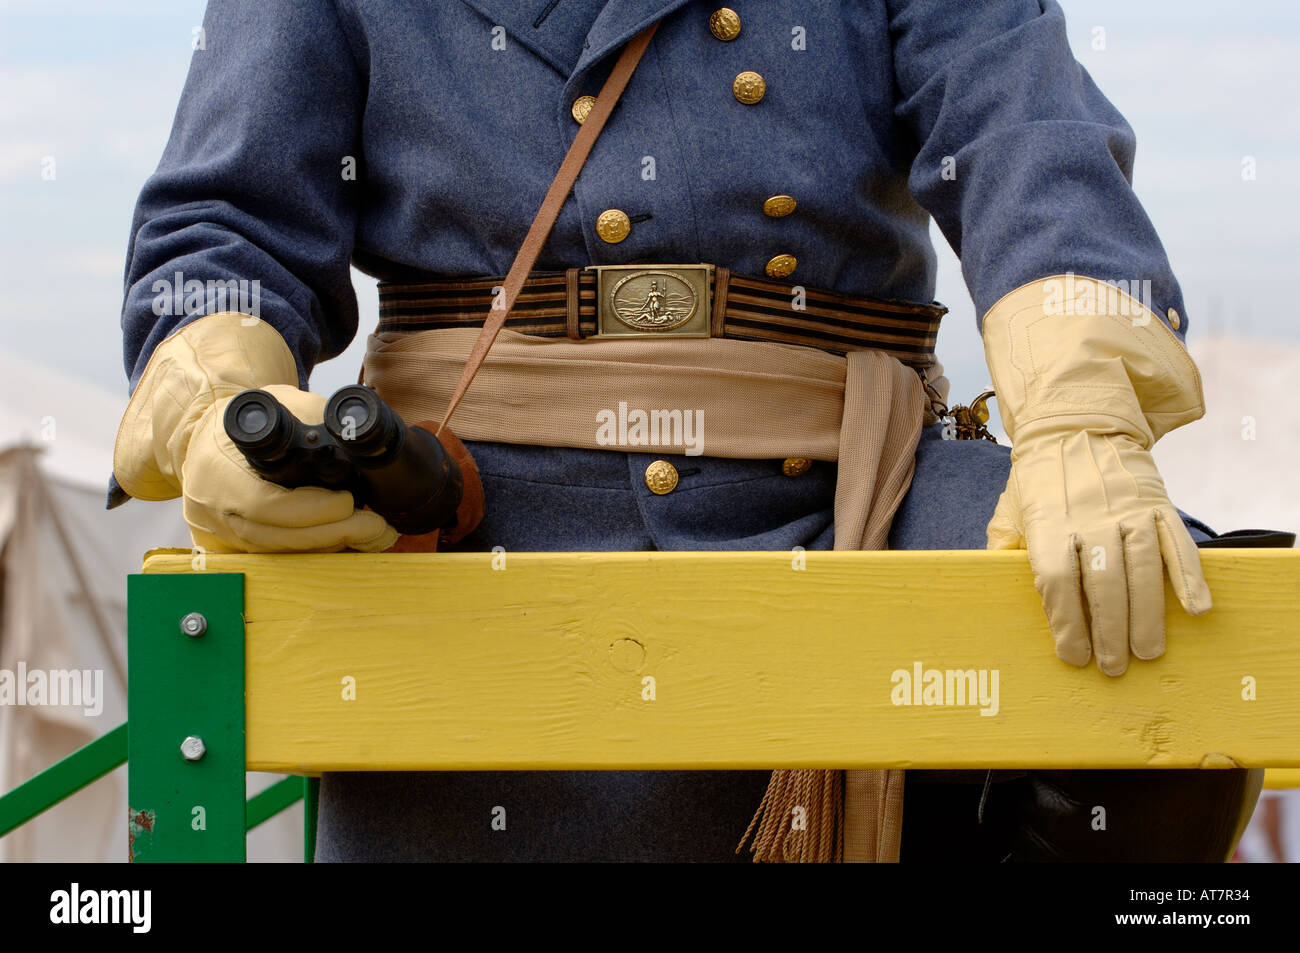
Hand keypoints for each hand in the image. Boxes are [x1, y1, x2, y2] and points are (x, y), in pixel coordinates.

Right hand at [114, 312, 396, 552]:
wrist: (203, 438)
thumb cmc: (244, 419)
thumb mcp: (277, 402)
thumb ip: (312, 415)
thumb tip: (353, 433)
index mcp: (217, 470)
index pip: (263, 504)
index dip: (311, 509)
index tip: (349, 502)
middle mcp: (213, 509)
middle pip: (277, 536)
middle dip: (334, 534)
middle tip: (378, 528)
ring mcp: (222, 532)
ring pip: (282, 552)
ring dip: (333, 546)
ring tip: (376, 536)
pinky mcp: (235, 545)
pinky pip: (280, 557)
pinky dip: (317, 551)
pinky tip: (350, 543)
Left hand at [986, 427, 1210, 674]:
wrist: (1077, 424)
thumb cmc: (1039, 478)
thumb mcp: (1010, 509)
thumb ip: (1004, 548)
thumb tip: (991, 585)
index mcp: (1048, 523)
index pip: (1057, 580)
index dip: (1066, 622)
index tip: (1073, 655)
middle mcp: (1089, 517)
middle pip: (1102, 582)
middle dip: (1108, 630)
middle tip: (1113, 666)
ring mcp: (1127, 509)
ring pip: (1142, 568)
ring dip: (1147, 615)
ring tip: (1146, 651)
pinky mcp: (1157, 503)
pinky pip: (1178, 543)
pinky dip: (1190, 577)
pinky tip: (1195, 609)